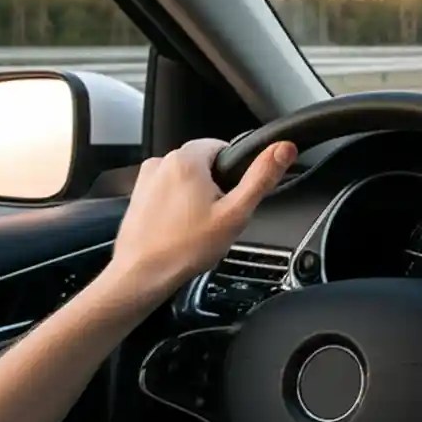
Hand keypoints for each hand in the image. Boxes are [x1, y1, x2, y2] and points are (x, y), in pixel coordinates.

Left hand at [106, 138, 296, 309]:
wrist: (142, 274)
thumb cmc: (186, 247)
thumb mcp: (235, 213)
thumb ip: (261, 177)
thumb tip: (283, 149)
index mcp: (187, 159)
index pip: (222, 146)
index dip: (234, 172)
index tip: (232, 197)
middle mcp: (162, 162)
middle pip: (203, 164)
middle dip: (214, 186)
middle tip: (216, 217)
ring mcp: (146, 179)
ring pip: (185, 179)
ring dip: (194, 196)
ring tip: (196, 226)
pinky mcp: (137, 196)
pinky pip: (167, 192)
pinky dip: (176, 206)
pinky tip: (179, 229)